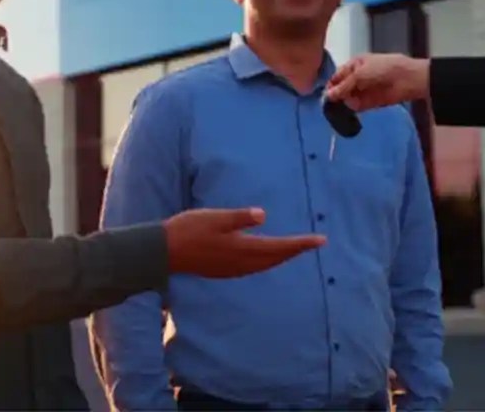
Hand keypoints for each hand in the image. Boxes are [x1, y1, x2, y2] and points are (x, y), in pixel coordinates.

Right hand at [163, 208, 324, 278]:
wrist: (164, 252)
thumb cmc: (188, 230)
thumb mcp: (215, 218)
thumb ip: (239, 218)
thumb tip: (263, 215)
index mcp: (242, 249)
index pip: (279, 247)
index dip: (301, 244)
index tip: (321, 240)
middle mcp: (240, 263)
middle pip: (276, 259)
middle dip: (295, 251)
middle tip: (314, 243)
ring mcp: (232, 269)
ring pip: (265, 265)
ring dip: (281, 257)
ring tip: (295, 249)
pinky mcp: (223, 270)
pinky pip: (253, 267)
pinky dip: (266, 261)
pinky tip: (264, 256)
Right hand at [325, 53, 429, 111]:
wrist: (406, 78)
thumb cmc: (382, 69)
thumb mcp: (359, 74)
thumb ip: (343, 86)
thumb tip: (328, 96)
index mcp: (354, 65)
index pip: (337, 76)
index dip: (330, 85)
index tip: (325, 96)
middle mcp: (357, 77)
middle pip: (341, 88)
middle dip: (335, 96)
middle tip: (329, 106)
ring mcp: (363, 90)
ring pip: (348, 98)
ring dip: (343, 103)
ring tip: (337, 110)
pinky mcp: (370, 102)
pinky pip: (357, 106)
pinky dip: (352, 109)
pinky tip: (347, 113)